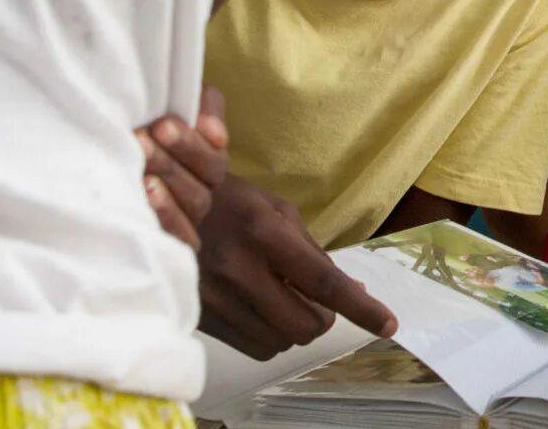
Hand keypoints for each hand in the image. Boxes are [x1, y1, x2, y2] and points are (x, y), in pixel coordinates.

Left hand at [136, 85, 228, 249]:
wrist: (115, 152)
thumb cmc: (149, 125)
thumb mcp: (179, 104)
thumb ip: (205, 105)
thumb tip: (214, 133)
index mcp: (208, 163)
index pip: (213, 158)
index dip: (190, 144)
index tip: (161, 126)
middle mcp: (200, 192)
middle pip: (200, 186)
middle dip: (169, 162)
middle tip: (141, 141)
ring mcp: (186, 219)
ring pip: (190, 210)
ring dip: (167, 193)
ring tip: (143, 177)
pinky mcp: (170, 240)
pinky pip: (180, 239)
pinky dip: (167, 222)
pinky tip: (145, 202)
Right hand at [197, 174, 397, 359]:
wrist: (159, 205)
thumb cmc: (228, 201)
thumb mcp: (277, 211)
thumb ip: (314, 252)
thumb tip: (353, 291)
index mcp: (264, 233)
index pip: (323, 282)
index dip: (360, 308)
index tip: (388, 323)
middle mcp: (239, 270)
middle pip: (305, 324)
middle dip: (322, 318)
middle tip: (316, 300)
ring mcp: (216, 297)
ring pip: (279, 342)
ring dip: (294, 328)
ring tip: (284, 300)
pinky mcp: (201, 317)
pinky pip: (252, 346)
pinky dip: (268, 335)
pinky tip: (261, 309)